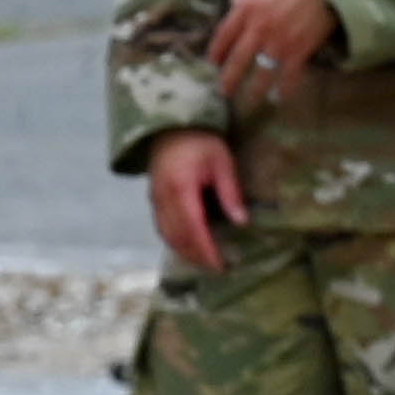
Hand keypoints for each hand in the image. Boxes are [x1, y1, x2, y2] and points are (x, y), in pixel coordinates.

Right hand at [148, 130, 246, 273]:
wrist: (169, 126)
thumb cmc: (201, 141)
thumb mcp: (222, 162)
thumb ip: (230, 193)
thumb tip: (241, 222)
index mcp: (181, 189)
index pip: (194, 229)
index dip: (206, 250)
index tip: (221, 265)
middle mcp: (164, 199)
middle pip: (178, 237)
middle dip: (196, 256)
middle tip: (216, 268)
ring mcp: (155, 200)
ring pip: (167, 235)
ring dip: (184, 251)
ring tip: (204, 261)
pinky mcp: (153, 199)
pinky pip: (162, 227)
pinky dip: (175, 240)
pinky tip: (189, 245)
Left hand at [202, 0, 337, 103]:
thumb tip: (234, 3)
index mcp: (246, 8)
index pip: (223, 35)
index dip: (216, 51)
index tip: (213, 63)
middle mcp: (257, 28)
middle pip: (237, 59)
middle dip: (229, 79)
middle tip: (224, 91)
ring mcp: (278, 41)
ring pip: (261, 73)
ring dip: (254, 90)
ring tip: (250, 100)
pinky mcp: (299, 49)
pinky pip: (288, 75)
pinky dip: (284, 89)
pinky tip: (280, 97)